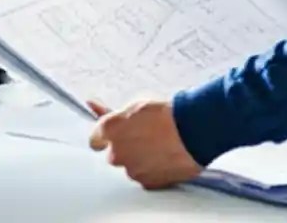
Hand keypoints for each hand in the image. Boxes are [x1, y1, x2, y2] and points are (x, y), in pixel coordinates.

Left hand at [87, 99, 202, 188]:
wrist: (194, 129)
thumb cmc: (167, 113)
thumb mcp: (135, 103)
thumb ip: (111, 111)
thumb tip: (92, 105)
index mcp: (109, 130)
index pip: (94, 140)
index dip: (104, 138)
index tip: (113, 136)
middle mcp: (116, 153)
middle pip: (113, 155)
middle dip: (124, 148)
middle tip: (143, 138)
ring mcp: (132, 170)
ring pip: (130, 167)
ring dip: (139, 160)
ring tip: (158, 148)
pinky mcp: (148, 183)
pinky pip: (144, 178)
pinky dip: (152, 171)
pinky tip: (164, 158)